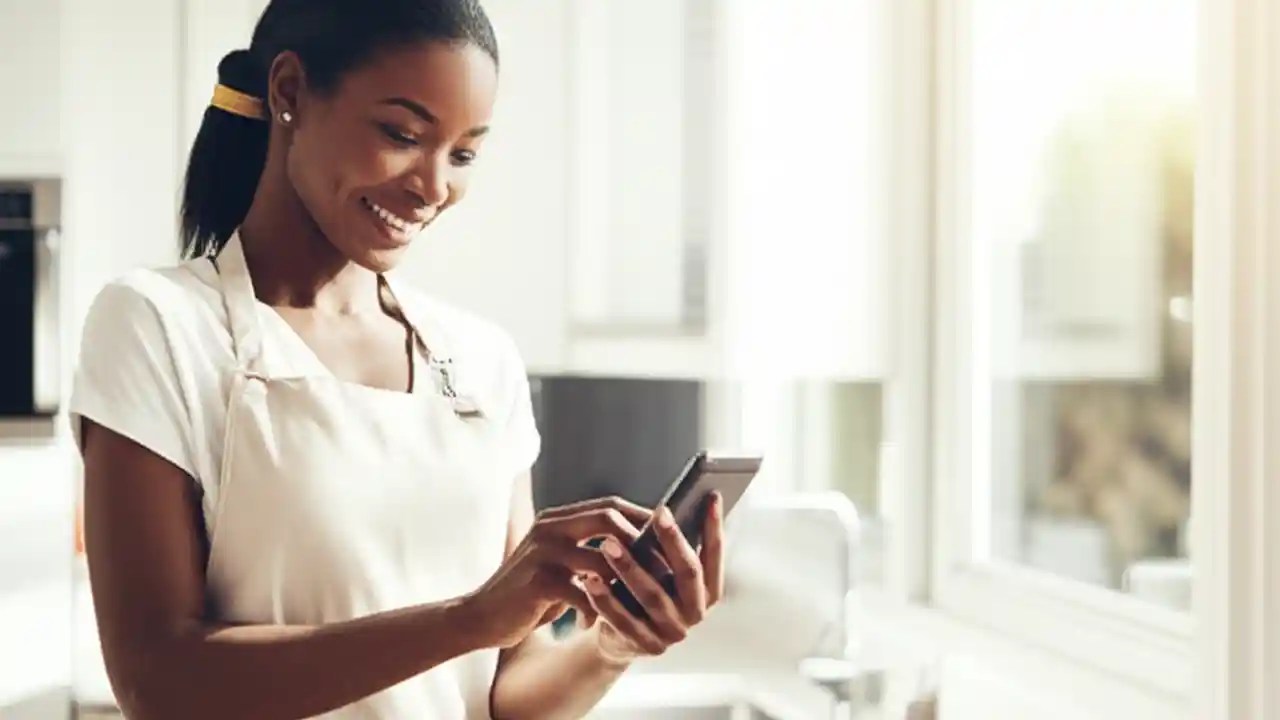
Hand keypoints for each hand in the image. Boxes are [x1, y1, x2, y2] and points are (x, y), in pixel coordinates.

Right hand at [466, 497, 650, 648]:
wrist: (481, 617)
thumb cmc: (529, 593)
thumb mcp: (558, 563)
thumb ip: (587, 550)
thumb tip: (637, 551)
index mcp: (558, 519)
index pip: (610, 505)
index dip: (641, 518)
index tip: (666, 539)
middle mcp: (550, 527)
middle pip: (608, 518)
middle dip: (640, 543)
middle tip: (663, 570)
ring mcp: (543, 552)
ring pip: (600, 557)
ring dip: (624, 581)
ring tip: (638, 601)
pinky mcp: (538, 581)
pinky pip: (582, 592)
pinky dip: (593, 611)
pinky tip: (590, 627)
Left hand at [580, 492, 724, 663]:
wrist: (620, 637)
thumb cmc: (646, 590)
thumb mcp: (663, 572)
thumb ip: (670, 549)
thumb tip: (670, 509)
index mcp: (708, 591)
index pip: (714, 555)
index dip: (714, 526)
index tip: (710, 496)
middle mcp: (696, 613)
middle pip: (688, 573)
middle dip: (674, 541)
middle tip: (660, 513)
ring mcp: (672, 632)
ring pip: (652, 596)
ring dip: (630, 568)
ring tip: (609, 543)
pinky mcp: (646, 645)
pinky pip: (623, 620)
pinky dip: (606, 599)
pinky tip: (590, 578)